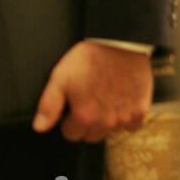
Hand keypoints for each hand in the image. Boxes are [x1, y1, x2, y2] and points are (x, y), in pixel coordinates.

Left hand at [32, 40, 153, 141]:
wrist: (118, 43)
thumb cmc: (88, 58)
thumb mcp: (60, 76)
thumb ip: (49, 105)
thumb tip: (39, 127)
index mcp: (84, 116)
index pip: (71, 134)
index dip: (68, 120)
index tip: (72, 106)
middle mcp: (105, 122)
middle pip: (91, 136)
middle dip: (86, 123)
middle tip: (87, 100)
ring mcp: (124, 118)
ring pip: (110, 131)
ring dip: (106, 120)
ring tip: (103, 97)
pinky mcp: (140, 111)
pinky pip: (131, 125)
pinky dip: (126, 118)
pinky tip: (120, 101)